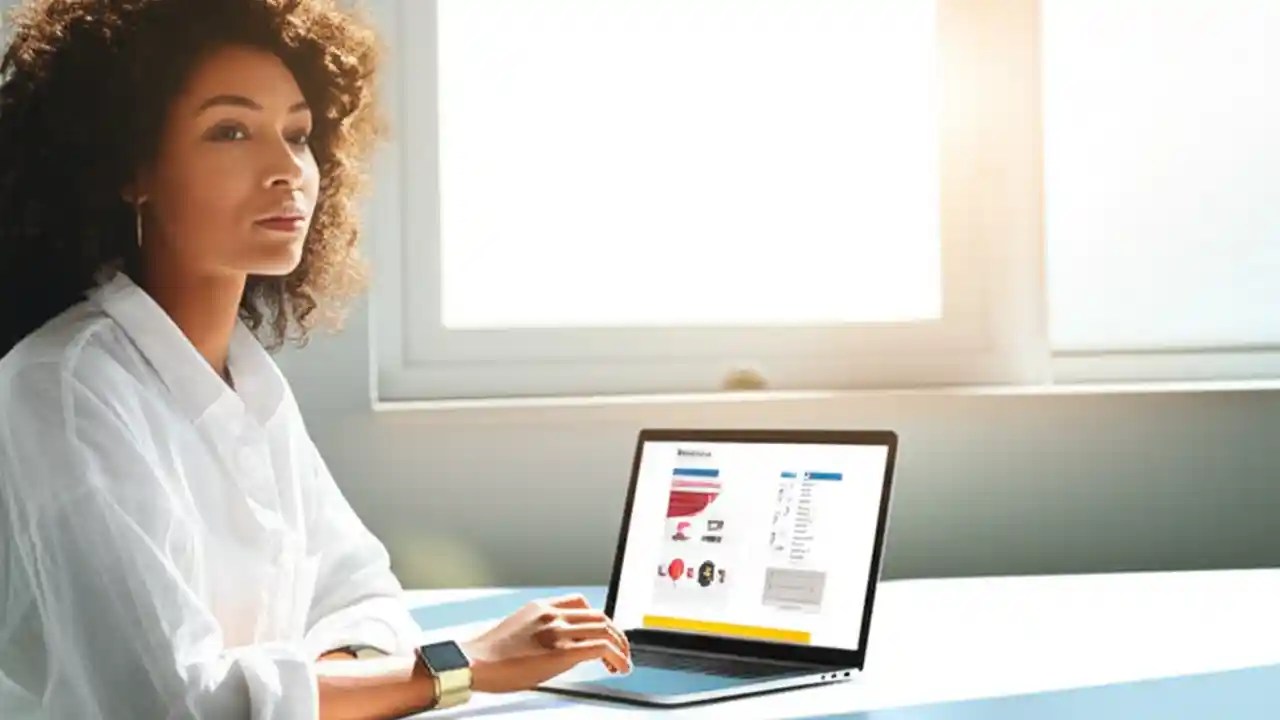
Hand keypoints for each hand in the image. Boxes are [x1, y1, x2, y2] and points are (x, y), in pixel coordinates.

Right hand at [461, 593, 632, 692]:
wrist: (474, 662)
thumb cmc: (488, 654)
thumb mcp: (517, 628)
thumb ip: (540, 629)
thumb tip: (558, 646)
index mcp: (541, 607)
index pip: (580, 602)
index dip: (598, 618)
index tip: (603, 630)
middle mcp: (552, 615)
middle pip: (598, 615)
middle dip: (614, 632)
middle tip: (620, 647)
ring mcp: (558, 632)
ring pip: (604, 629)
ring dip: (620, 645)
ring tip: (623, 660)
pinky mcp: (562, 653)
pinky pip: (600, 648)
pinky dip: (616, 657)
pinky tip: (619, 667)